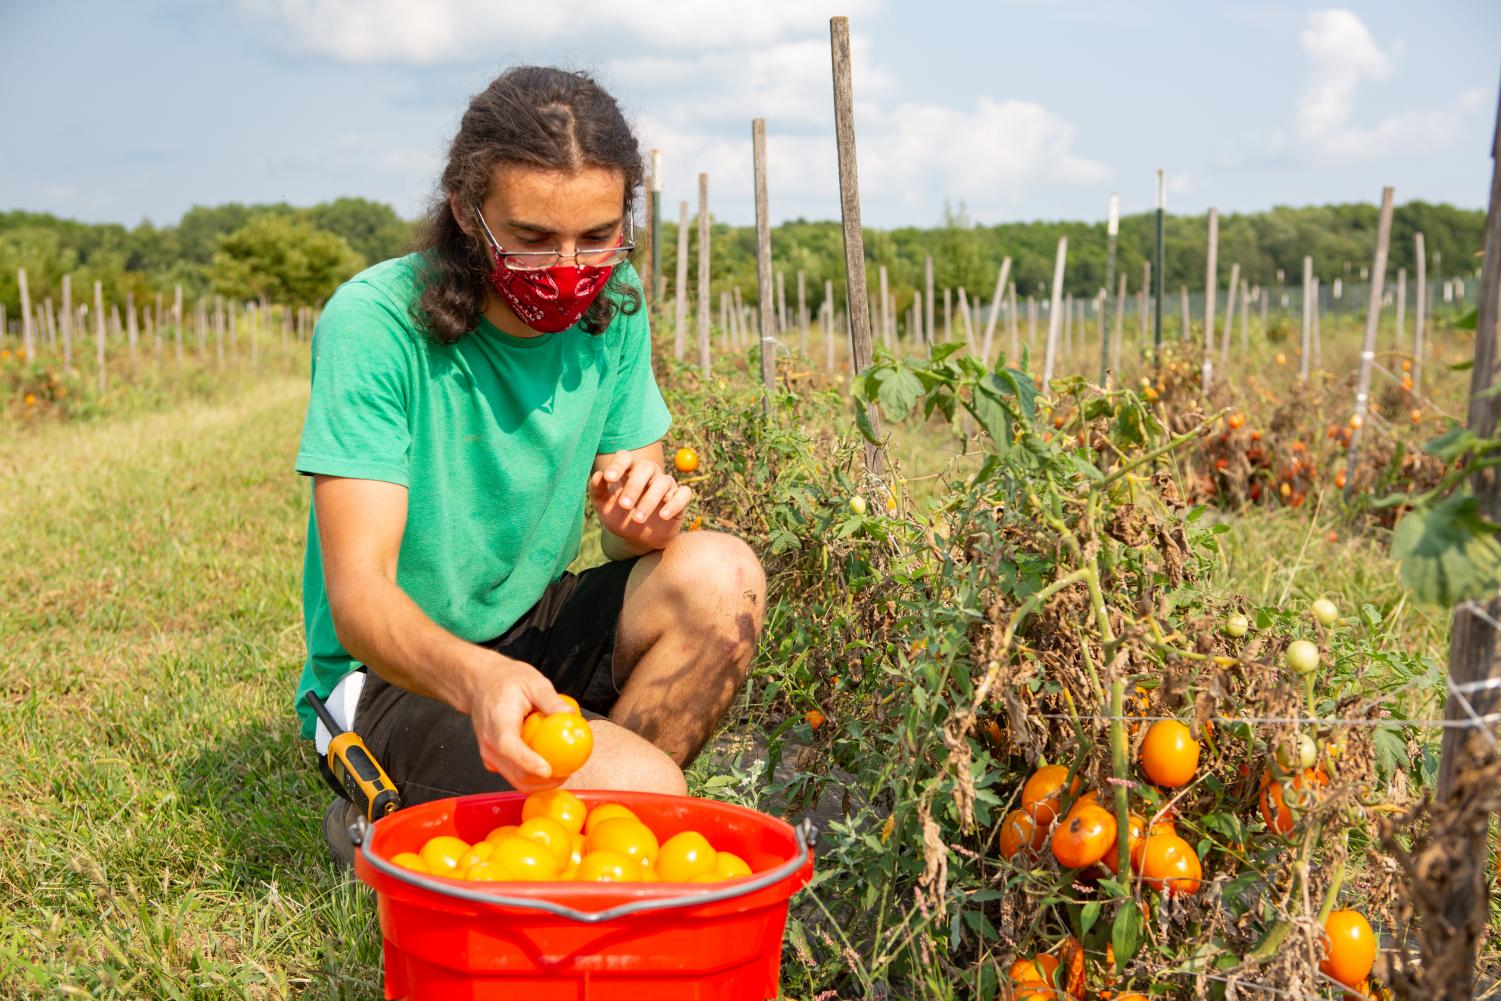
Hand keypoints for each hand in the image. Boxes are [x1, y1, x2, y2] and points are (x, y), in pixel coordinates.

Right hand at [463, 656, 576, 792]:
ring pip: (516, 781)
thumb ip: (551, 700)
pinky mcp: (494, 760)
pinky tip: (548, 765)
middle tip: (569, 771)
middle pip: (516, 773)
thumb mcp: (533, 682)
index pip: (509, 748)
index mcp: (498, 723)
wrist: (480, 684)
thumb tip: (571, 715)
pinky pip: (514, 776)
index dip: (529, 762)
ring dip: (541, 783)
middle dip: (545, 780)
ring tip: (563, 771)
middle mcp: (490, 744)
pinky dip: (532, 778)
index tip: (549, 770)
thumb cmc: (504, 681)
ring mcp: (490, 755)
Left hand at [589, 452, 692, 550]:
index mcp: (629, 471)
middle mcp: (649, 474)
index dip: (618, 464)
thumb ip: (597, 491)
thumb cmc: (620, 519)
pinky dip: (674, 503)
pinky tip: (662, 516)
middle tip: (624, 506)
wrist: (638, 541)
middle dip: (634, 485)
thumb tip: (598, 476)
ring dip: (649, 500)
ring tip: (637, 519)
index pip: (625, 457)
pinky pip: (683, 494)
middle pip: (646, 467)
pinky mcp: (680, 499)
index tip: (609, 478)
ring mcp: (666, 486)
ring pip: (663, 482)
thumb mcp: (604, 507)